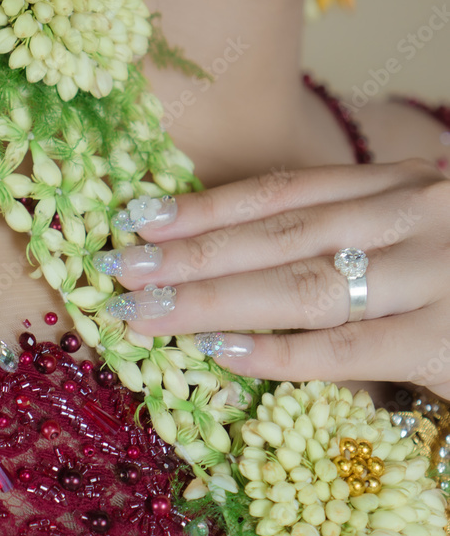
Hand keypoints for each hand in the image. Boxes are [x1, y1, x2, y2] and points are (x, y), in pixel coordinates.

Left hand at [99, 160, 449, 399]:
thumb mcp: (429, 224)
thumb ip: (361, 232)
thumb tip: (261, 255)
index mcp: (405, 182)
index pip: (286, 189)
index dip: (208, 206)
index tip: (142, 217)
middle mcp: (417, 213)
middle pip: (278, 234)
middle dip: (188, 255)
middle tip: (117, 268)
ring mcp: (437, 272)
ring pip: (301, 286)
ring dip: (210, 300)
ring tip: (143, 312)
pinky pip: (347, 348)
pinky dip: (278, 353)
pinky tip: (220, 353)